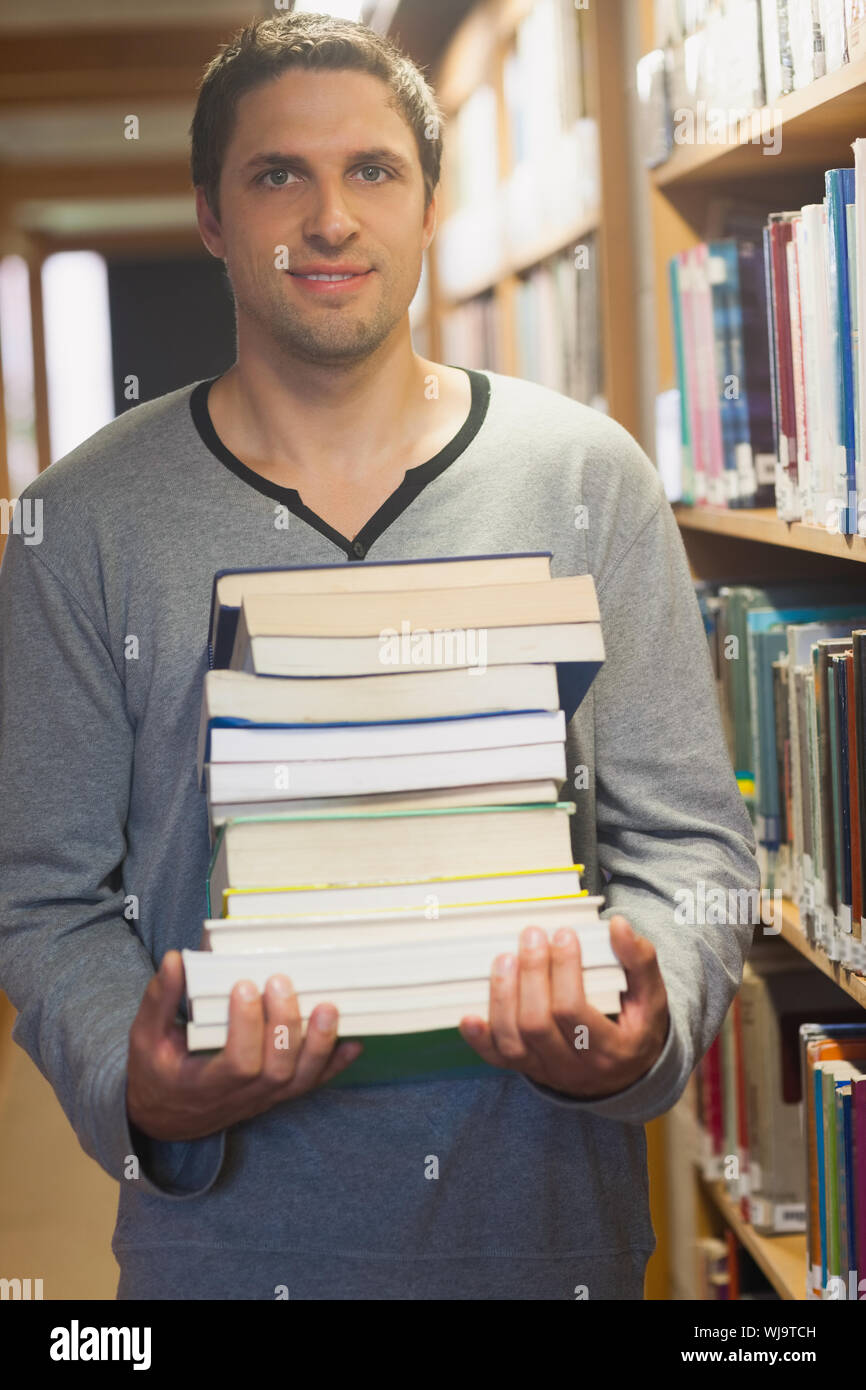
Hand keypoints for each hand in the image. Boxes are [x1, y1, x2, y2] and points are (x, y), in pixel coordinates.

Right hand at [126, 949, 361, 1140]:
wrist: (167, 1118)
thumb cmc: (157, 1072)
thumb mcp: (145, 1038)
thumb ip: (160, 1000)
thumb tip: (175, 959)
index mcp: (203, 1084)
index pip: (237, 1063)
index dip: (246, 1027)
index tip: (244, 985)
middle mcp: (239, 1096)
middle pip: (275, 1070)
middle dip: (284, 1026)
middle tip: (281, 982)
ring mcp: (262, 1098)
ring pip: (300, 1081)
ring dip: (319, 1044)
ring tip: (327, 1007)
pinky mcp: (276, 1095)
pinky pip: (311, 1084)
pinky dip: (335, 1063)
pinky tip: (353, 1040)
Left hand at [458, 916, 668, 1099]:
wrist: (630, 1074)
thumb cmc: (638, 1027)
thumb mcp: (651, 997)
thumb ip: (639, 961)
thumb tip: (618, 925)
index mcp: (610, 1049)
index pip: (574, 1011)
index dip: (564, 970)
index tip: (564, 934)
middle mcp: (575, 1068)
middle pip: (537, 1024)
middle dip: (530, 975)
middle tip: (531, 936)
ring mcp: (548, 1071)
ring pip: (513, 1042)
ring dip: (502, 997)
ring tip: (504, 959)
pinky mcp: (528, 1070)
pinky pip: (497, 1060)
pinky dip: (480, 1039)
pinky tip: (468, 1015)